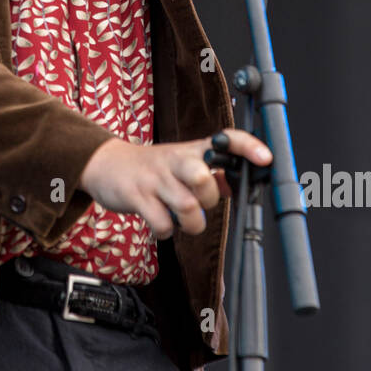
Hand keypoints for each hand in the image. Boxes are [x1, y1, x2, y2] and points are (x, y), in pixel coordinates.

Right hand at [78, 130, 271, 239]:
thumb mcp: (180, 162)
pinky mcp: (136, 196)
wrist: (105, 164)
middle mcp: (174, 161)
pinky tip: (162, 224)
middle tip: (201, 204)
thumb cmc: (151, 167)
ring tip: (184, 222)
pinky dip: (166, 231)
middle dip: (209, 199)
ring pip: (186, 206)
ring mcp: (154, 179)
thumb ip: (208, 173)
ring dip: (191, 223)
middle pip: (202, 177)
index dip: (247, 147)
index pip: (224, 140)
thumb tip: (234, 186)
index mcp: (190, 151)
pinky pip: (161, 223)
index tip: (266, 159)